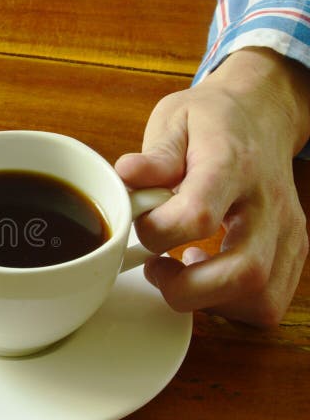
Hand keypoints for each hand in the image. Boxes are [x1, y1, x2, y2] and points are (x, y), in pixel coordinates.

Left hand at [115, 47, 309, 326]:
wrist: (260, 115)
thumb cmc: (211, 121)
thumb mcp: (174, 119)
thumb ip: (154, 154)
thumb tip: (127, 174)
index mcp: (231, 165)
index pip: (199, 215)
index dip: (159, 233)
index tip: (142, 226)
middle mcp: (268, 203)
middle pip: (244, 272)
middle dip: (188, 289)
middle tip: (156, 268)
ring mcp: (286, 231)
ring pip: (261, 298)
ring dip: (211, 301)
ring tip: (181, 271)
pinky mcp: (292, 251)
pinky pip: (268, 303)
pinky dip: (231, 304)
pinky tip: (207, 274)